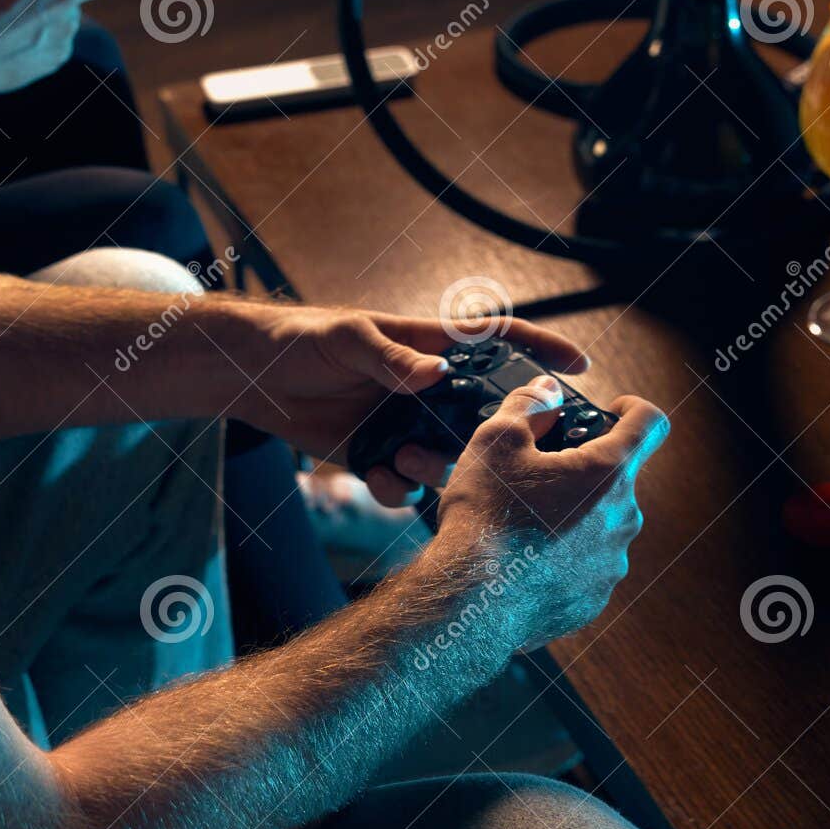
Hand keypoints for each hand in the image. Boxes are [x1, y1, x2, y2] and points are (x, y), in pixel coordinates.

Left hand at [208, 300, 588, 504]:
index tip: (579, 363)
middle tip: (481, 455)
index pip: (495, 343)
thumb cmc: (299, 339)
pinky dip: (397, 489)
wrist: (249, 378)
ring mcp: (402, 425)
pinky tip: (377, 479)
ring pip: (447, 460)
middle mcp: (423, 390)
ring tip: (406, 462)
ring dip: (435, 470)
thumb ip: (391, 358)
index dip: (540, 349)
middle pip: (480, 418)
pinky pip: (404, 485)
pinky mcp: (375, 457)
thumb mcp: (345, 339)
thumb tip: (436, 375)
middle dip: (487, 441)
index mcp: (426, 348)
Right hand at [434, 375, 668, 647]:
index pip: (649, 423)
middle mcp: (623, 518)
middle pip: (616, 480)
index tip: (614, 410)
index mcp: (608, 472)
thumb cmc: (486, 516)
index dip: (634, 408)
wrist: (472, 600)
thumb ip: (529, 405)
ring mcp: (611, 563)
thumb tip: (546, 390)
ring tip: (524, 526)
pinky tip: (524, 562)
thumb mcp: (495, 442)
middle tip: (536, 477)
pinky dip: (562, 559)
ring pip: (600, 526)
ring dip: (573, 518)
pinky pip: (585, 568)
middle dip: (583, 472)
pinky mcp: (593, 599)